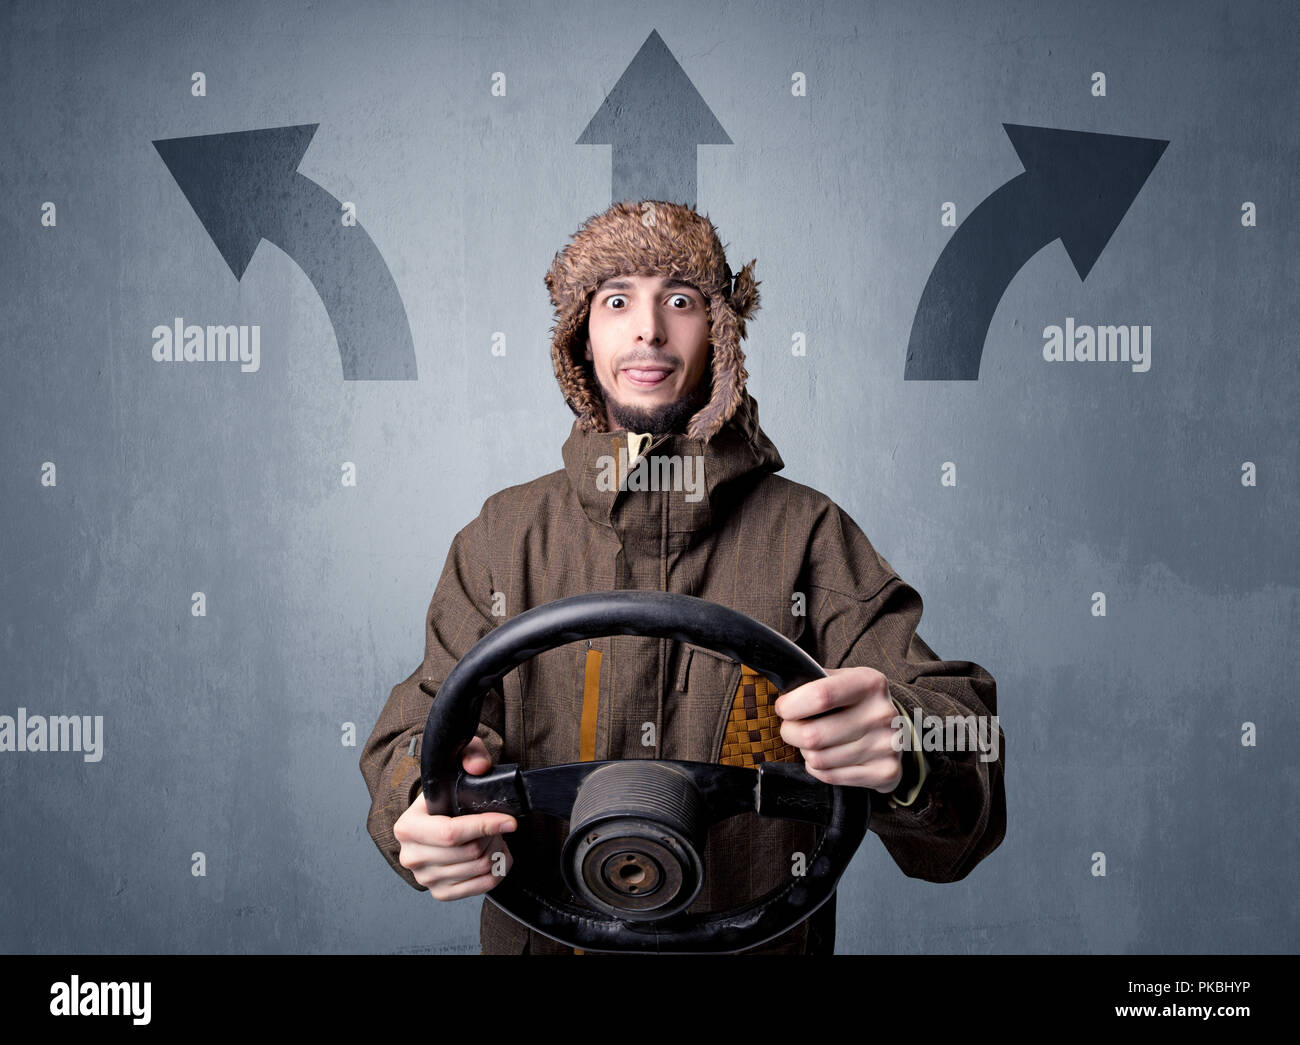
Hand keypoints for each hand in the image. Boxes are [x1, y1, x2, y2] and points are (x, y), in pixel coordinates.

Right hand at [393, 736, 515, 899]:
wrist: (435, 817)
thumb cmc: (446, 793)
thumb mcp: (455, 763)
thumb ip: (470, 755)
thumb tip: (479, 767)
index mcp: (407, 827)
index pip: (450, 833)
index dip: (484, 826)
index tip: (509, 821)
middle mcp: (411, 855)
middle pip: (468, 853)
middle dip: (492, 836)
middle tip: (498, 824)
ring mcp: (425, 877)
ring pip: (477, 869)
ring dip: (496, 851)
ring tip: (495, 836)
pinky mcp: (441, 892)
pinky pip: (480, 887)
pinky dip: (497, 871)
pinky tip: (496, 854)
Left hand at [775, 666, 903, 792]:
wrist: (897, 728)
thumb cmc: (855, 702)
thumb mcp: (842, 680)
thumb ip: (813, 682)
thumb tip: (782, 694)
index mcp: (869, 683)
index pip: (820, 696)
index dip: (791, 706)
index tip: (783, 708)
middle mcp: (881, 714)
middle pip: (813, 735)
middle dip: (791, 733)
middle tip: (792, 729)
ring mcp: (886, 745)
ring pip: (818, 759)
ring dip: (806, 752)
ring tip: (815, 743)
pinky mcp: (886, 772)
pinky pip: (830, 776)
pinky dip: (819, 770)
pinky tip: (828, 758)